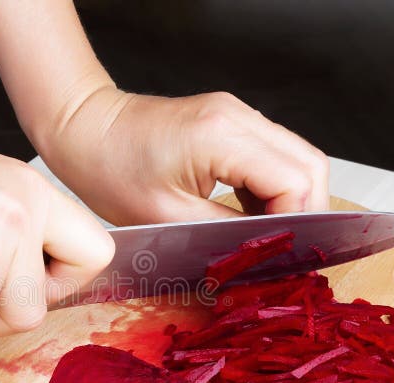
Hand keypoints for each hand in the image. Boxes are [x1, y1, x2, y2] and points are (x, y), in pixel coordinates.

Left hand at [35, 87, 329, 224]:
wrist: (84, 128)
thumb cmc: (109, 170)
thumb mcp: (167, 218)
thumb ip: (226, 236)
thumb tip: (266, 253)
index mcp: (222, 135)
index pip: (296, 182)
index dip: (297, 225)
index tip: (281, 257)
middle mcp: (238, 115)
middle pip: (310, 166)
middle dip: (305, 214)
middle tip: (283, 252)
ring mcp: (237, 113)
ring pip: (297, 159)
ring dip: (290, 202)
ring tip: (267, 238)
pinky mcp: (229, 121)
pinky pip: (272, 156)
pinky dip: (272, 188)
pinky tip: (252, 216)